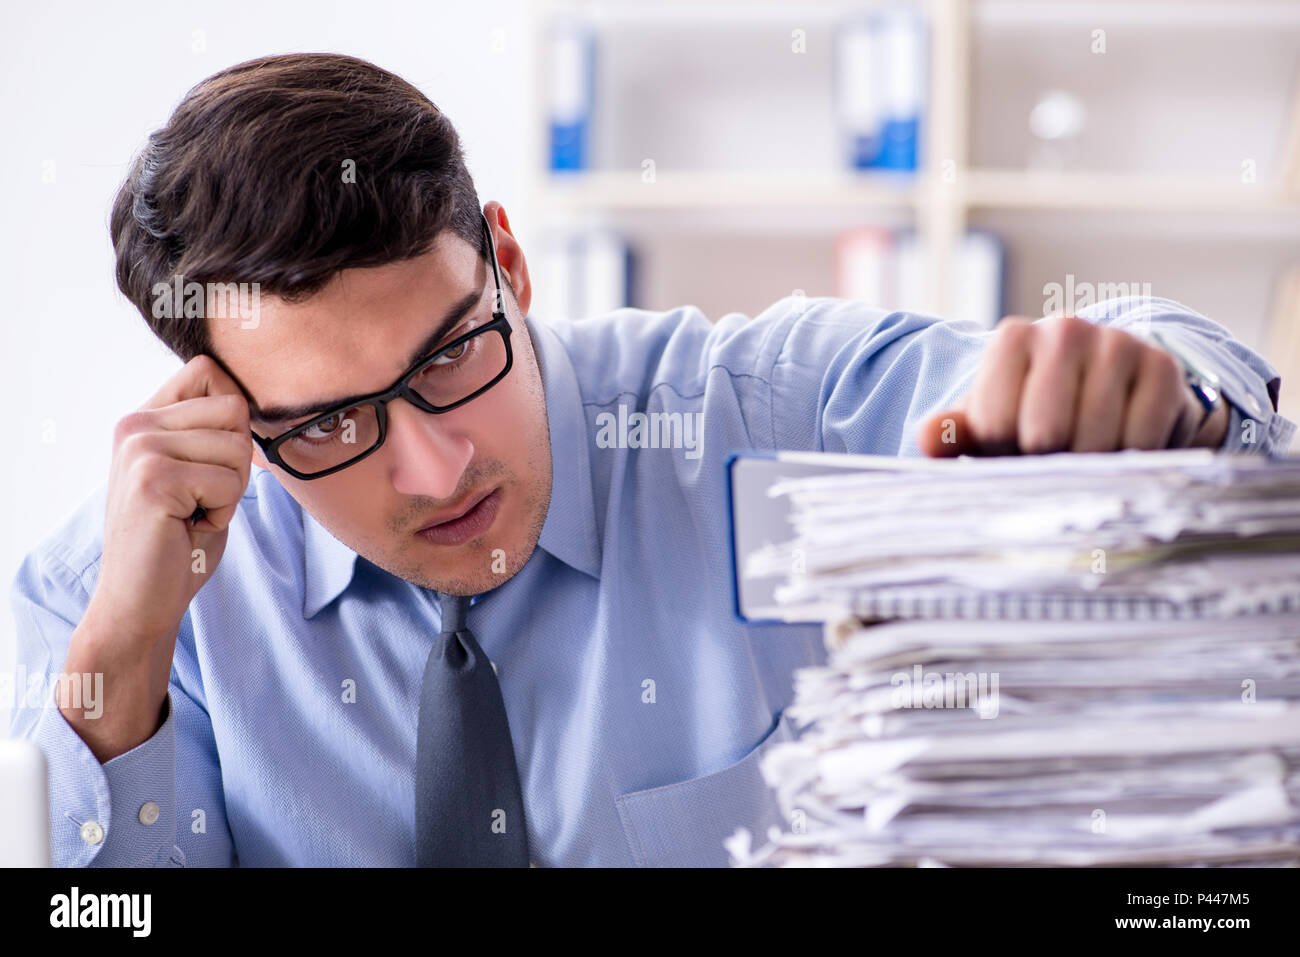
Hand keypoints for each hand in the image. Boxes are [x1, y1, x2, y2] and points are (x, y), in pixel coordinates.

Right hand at [64, 355, 251, 760]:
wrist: (142, 600)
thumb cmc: (180, 540)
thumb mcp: (198, 473)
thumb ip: (213, 431)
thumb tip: (252, 396)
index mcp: (143, 416)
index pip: (210, 371)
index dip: (232, 419)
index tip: (212, 462)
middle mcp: (134, 424)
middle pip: (235, 411)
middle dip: (236, 465)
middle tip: (200, 500)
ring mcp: (140, 448)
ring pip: (238, 448)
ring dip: (230, 492)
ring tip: (192, 515)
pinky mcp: (152, 479)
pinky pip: (230, 481)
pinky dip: (223, 512)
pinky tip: (188, 528)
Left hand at [919, 315, 1229, 457]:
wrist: (1106, 398)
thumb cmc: (1031, 415)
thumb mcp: (985, 424)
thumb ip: (952, 432)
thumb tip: (928, 437)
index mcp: (1012, 338)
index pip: (994, 424)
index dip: (1002, 452)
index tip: (1011, 445)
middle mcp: (1065, 328)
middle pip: (1046, 434)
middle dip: (1047, 461)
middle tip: (1052, 454)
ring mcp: (1118, 343)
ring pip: (1095, 441)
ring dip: (1090, 466)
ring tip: (1085, 450)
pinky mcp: (1162, 368)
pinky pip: (1141, 440)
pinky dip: (1130, 460)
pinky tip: (1122, 446)